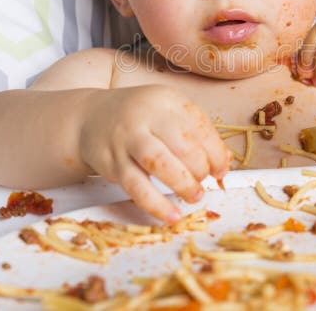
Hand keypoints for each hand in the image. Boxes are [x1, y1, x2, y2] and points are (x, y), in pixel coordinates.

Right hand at [79, 85, 229, 222]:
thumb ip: (196, 133)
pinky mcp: (112, 162)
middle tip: (204, 181)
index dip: (216, 152)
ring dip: (183, 184)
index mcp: (167, 100)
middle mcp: (146, 115)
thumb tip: (225, 162)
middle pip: (183, 144)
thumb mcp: (168, 113)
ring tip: (195, 196)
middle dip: (201, 168)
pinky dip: (156, 205)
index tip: (220, 169)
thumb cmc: (140, 118)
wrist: (91, 118)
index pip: (200, 126)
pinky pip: (136, 186)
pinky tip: (172, 216)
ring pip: (159, 163)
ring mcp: (127, 138)